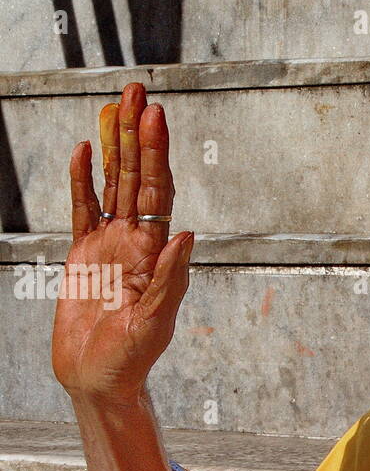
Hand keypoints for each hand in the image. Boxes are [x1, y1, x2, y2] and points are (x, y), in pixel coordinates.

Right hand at [52, 82, 191, 403]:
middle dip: (138, 134)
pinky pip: (82, 209)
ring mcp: (109, 245)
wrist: (99, 380)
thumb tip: (186, 234)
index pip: (158, 192)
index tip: (156, 117)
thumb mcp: (155, 322)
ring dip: (115, 145)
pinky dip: (82, 180)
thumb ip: (169, 279)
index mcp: (155, 253)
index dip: (157, 154)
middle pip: (137, 176)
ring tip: (118, 105)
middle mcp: (135, 241)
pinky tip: (85, 150)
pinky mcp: (83, 255)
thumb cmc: (133, 358)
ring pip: (112, 184)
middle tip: (139, 91)